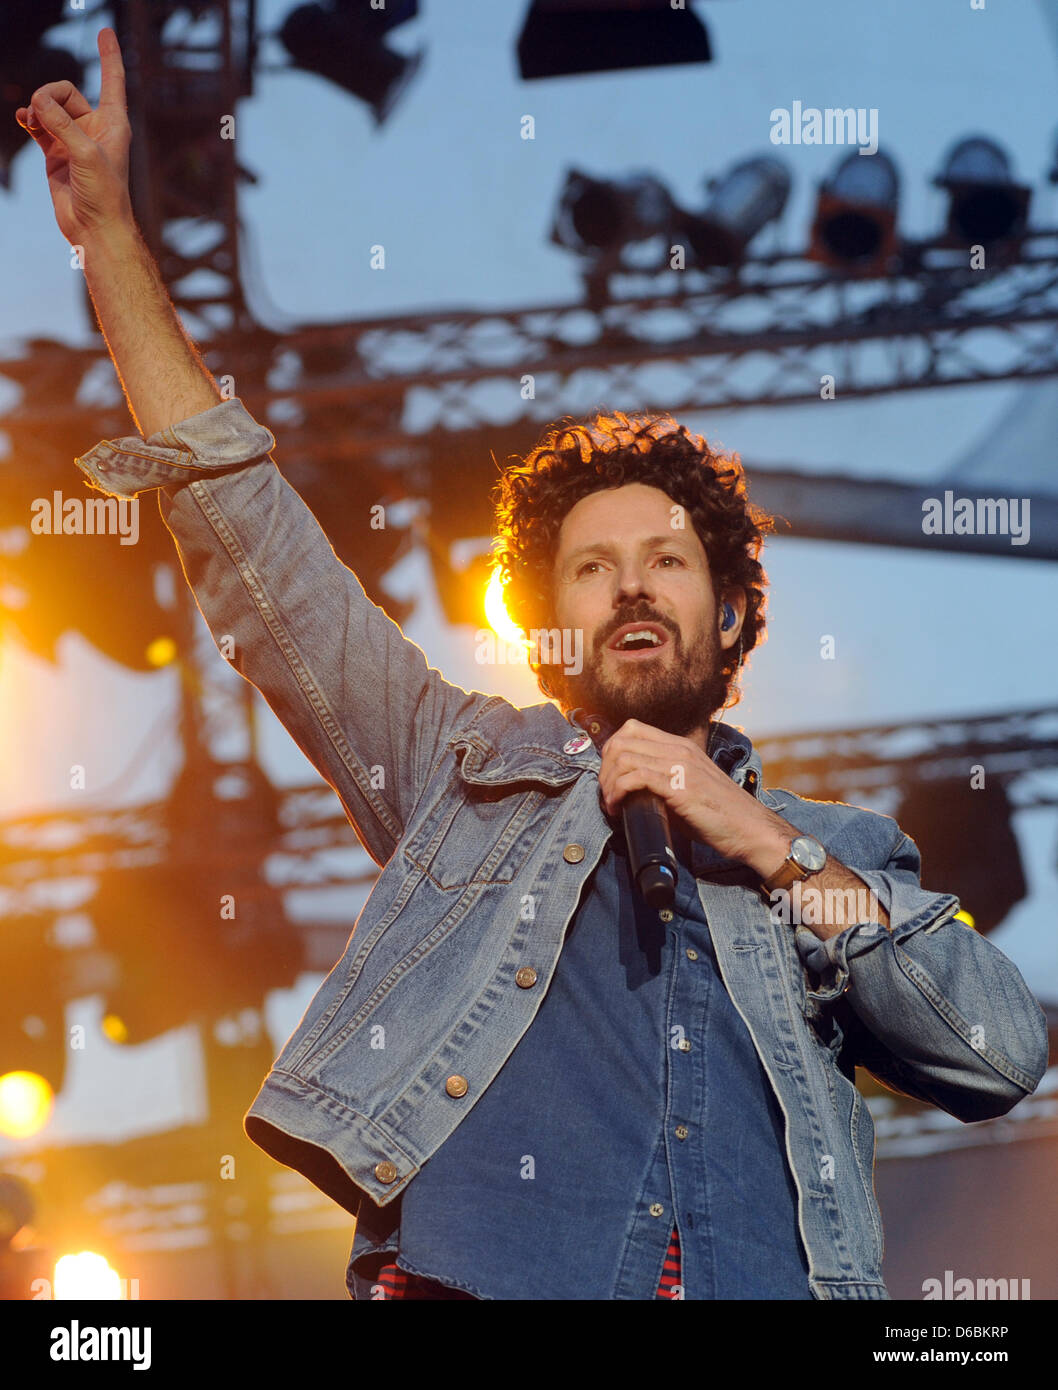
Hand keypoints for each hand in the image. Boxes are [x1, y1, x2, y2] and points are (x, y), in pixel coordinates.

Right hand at [16, 28, 132, 244]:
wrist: (94, 229)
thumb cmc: (104, 195)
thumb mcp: (85, 154)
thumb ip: (62, 124)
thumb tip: (37, 102)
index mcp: (114, 123)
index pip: (112, 80)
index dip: (108, 55)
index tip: (104, 30)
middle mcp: (95, 128)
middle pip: (65, 91)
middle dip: (49, 96)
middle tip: (41, 114)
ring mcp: (73, 139)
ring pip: (48, 106)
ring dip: (36, 109)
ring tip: (32, 122)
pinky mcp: (56, 153)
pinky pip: (38, 124)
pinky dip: (29, 119)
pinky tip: (23, 119)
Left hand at [598, 718, 794, 871]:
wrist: (750, 828)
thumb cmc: (720, 814)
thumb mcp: (689, 786)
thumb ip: (663, 779)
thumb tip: (630, 790)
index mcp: (682, 745)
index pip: (632, 728)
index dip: (612, 750)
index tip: (610, 776)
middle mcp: (680, 749)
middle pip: (622, 740)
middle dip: (605, 768)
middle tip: (607, 793)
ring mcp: (680, 765)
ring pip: (624, 757)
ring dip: (608, 782)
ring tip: (611, 803)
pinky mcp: (680, 787)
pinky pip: (635, 778)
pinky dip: (618, 793)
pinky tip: (618, 808)